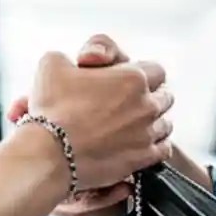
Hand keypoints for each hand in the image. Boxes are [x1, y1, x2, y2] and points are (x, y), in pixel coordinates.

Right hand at [9, 34, 152, 215]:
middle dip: (151, 97)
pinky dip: (153, 146)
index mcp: (133, 78)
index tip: (129, 80)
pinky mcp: (141, 159)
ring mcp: (146, 134)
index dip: (143, 73)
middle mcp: (147, 105)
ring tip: (135, 124)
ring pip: (165, 124)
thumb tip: (84, 60)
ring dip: (152, 122)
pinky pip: (162, 150)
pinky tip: (139, 144)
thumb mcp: (53, 63)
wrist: (49, 152)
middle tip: (132, 102)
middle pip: (164, 97)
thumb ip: (74, 56)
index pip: (156, 70)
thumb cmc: (52, 107)